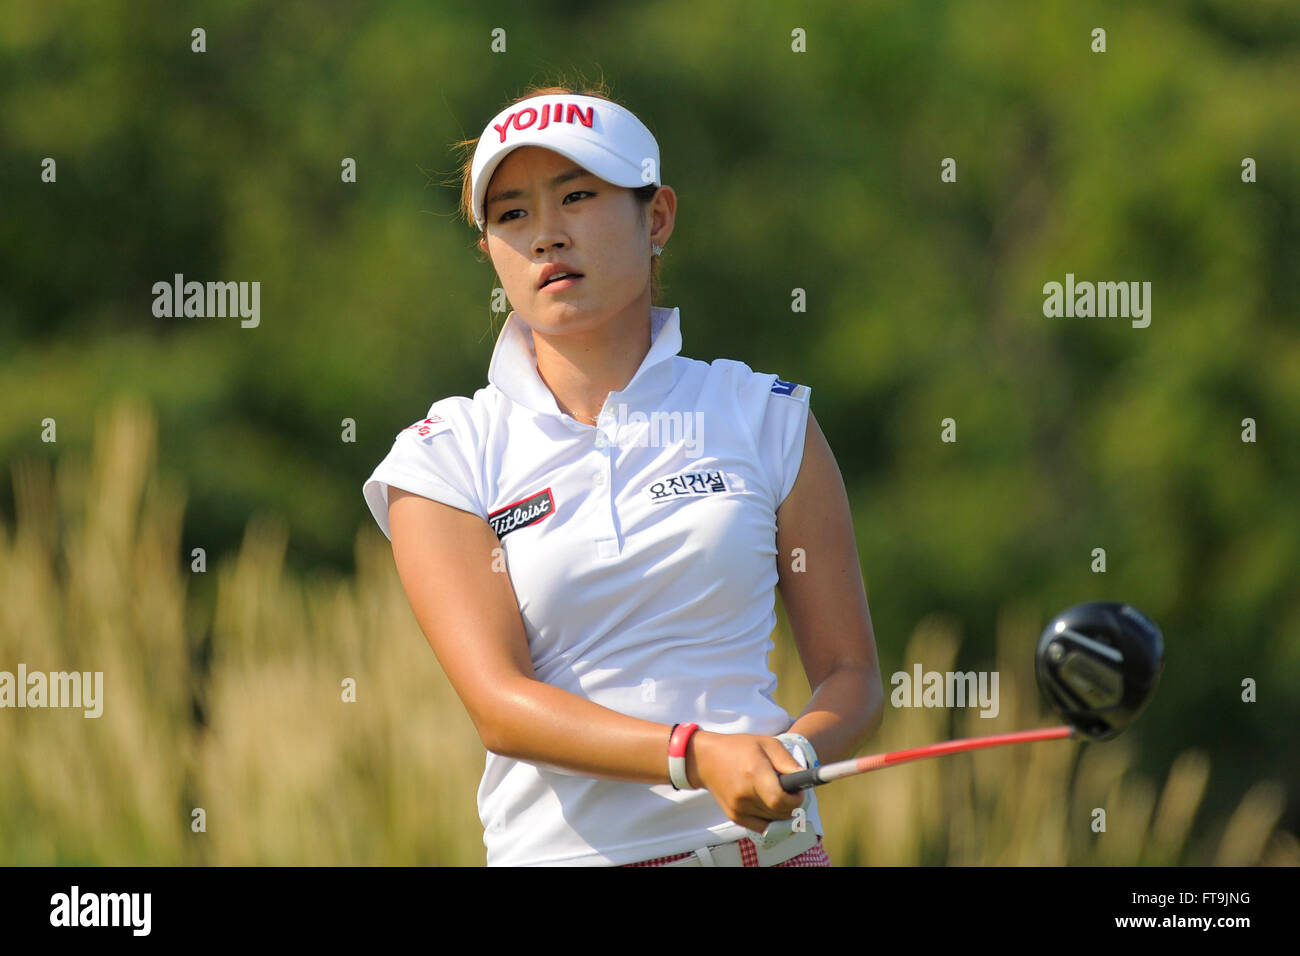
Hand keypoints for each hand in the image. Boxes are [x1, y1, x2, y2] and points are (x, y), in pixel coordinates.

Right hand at [685, 731, 805, 832]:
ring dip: (782, 813)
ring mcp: (738, 808)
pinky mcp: (735, 816)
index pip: (781, 800)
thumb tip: (804, 777)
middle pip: (780, 813)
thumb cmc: (740, 748)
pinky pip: (762, 827)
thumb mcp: (767, 744)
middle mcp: (744, 794)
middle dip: (792, 806)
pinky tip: (769, 805)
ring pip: (773, 822)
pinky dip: (771, 819)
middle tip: (791, 793)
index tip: (798, 792)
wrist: (706, 759)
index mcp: (754, 773)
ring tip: (778, 795)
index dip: (796, 800)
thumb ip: (787, 761)